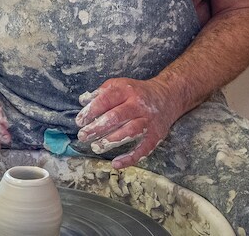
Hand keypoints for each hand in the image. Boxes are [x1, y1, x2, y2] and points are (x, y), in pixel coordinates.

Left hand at [75, 77, 189, 168]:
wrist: (168, 96)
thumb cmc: (137, 92)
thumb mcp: (119, 85)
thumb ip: (101, 93)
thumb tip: (83, 101)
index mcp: (126, 91)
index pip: (106, 100)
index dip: (91, 111)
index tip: (80, 122)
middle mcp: (138, 105)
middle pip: (116, 117)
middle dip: (98, 128)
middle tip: (83, 136)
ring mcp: (148, 121)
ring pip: (130, 132)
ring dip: (112, 141)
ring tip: (96, 147)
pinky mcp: (155, 135)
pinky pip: (143, 149)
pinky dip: (130, 158)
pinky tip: (116, 163)